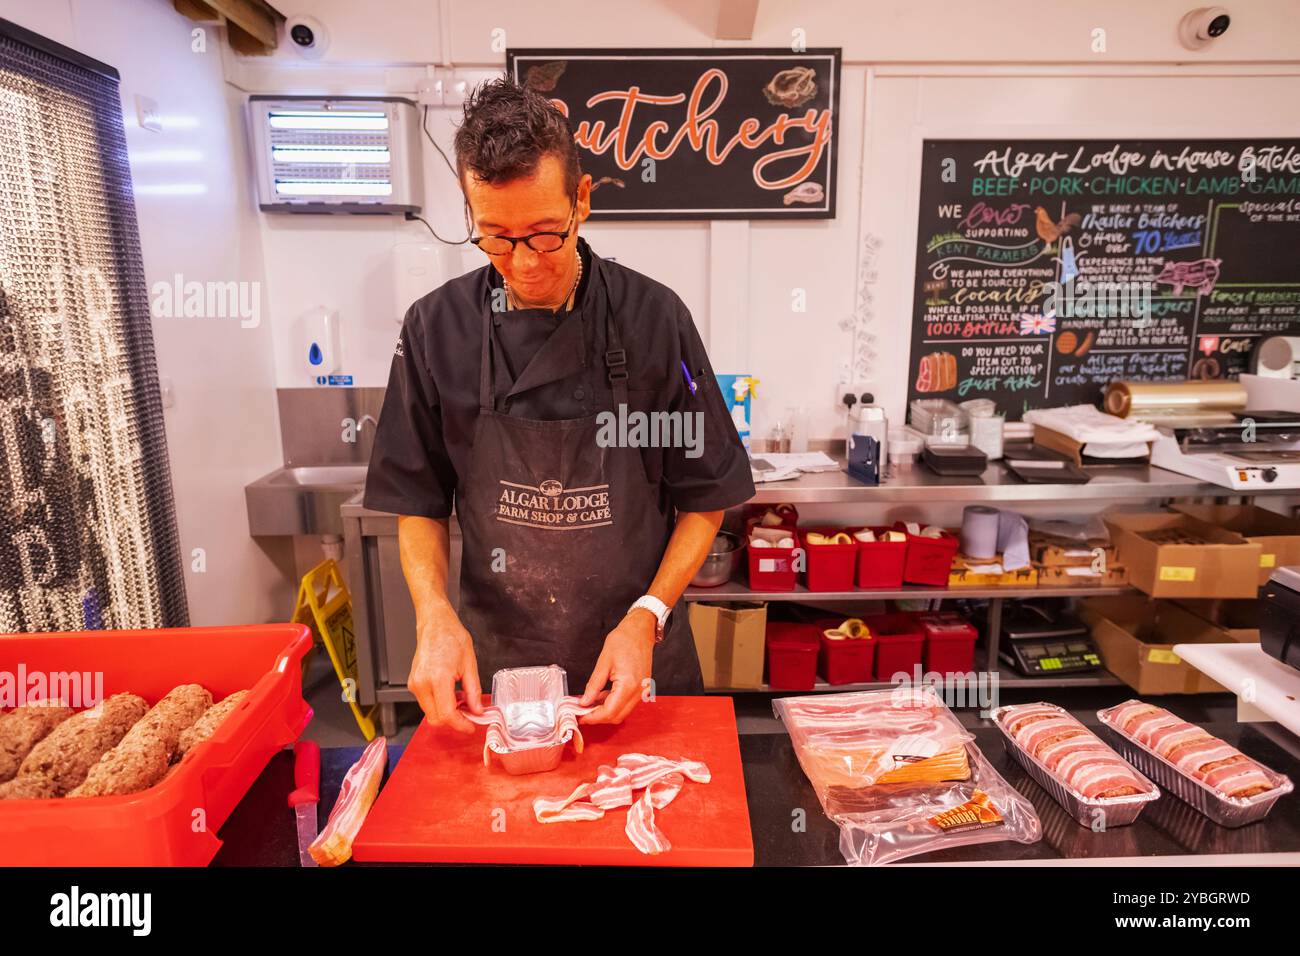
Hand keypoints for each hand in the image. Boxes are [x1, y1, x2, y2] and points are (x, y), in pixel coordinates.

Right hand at [407, 602, 481, 733]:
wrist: (435, 624)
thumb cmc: (451, 637)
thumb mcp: (470, 664)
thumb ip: (473, 691)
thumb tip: (477, 710)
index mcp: (438, 678)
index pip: (447, 714)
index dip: (460, 724)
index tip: (470, 726)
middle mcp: (422, 684)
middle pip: (436, 718)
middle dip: (453, 720)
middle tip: (469, 714)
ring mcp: (414, 684)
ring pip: (430, 712)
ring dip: (445, 712)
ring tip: (460, 700)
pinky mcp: (412, 683)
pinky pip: (426, 702)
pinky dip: (438, 704)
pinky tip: (450, 694)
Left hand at [579, 610, 655, 723]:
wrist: (640, 631)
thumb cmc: (624, 640)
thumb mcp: (603, 662)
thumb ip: (593, 685)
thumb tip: (585, 701)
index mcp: (628, 685)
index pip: (609, 712)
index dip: (593, 717)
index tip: (581, 716)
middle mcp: (638, 692)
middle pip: (617, 716)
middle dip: (598, 717)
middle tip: (582, 711)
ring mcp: (642, 691)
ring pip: (622, 712)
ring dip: (606, 711)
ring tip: (590, 702)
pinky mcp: (642, 688)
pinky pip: (627, 703)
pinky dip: (613, 703)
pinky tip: (602, 696)